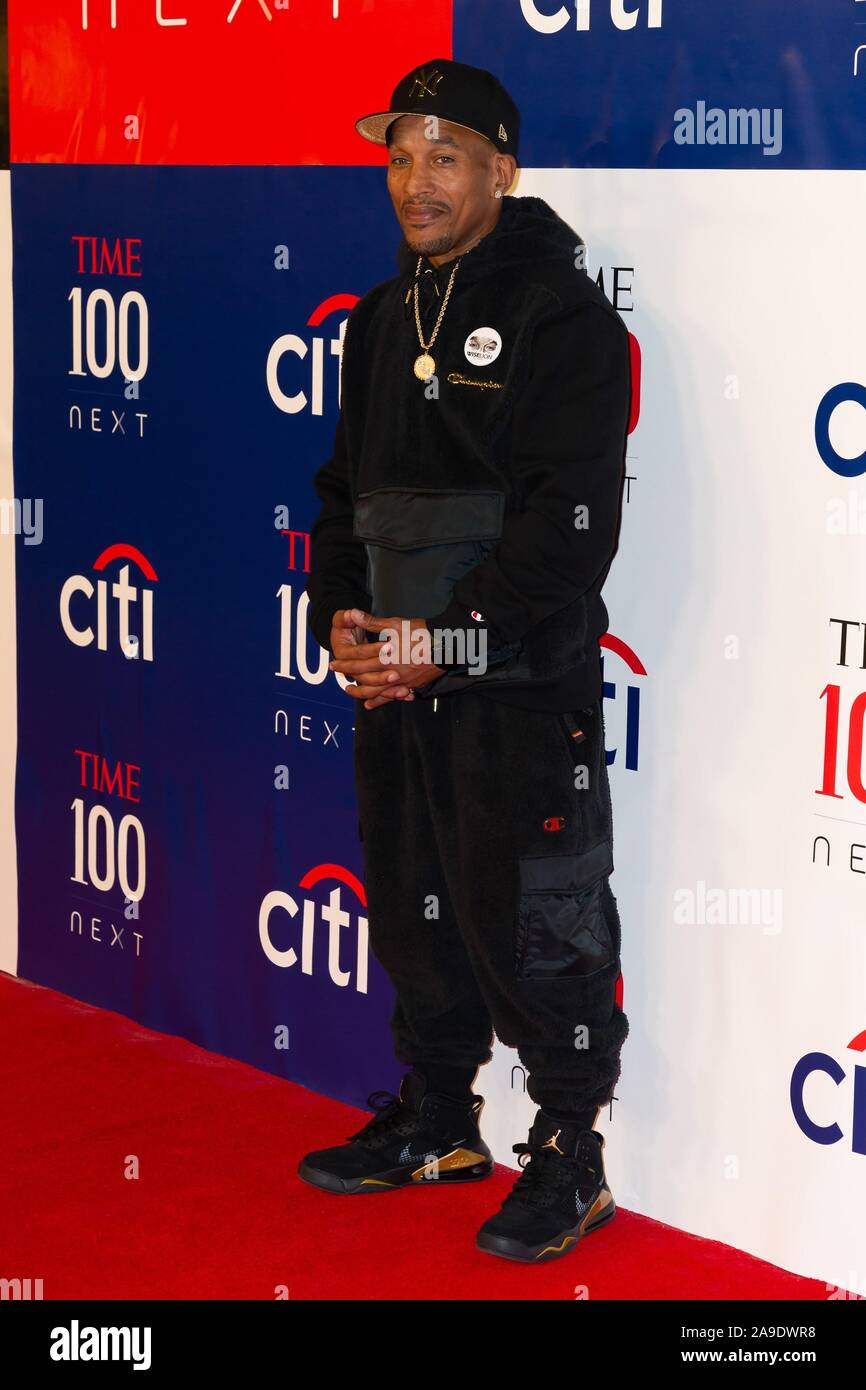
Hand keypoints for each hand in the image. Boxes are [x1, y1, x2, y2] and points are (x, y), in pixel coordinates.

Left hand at [329, 609, 444, 709]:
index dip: (344, 663)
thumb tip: (353, 613)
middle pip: (365, 679)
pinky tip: (372, 704)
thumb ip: (373, 622)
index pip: (359, 662)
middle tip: (339, 678)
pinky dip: (381, 700)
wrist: (447, 645)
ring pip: (377, 693)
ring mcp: (402, 682)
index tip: (333, 664)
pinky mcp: (412, 686)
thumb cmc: (421, 632)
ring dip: (362, 694)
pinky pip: (393, 696)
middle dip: (350, 678)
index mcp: (385, 657)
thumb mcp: (396, 624)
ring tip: (351, 692)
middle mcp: (391, 673)